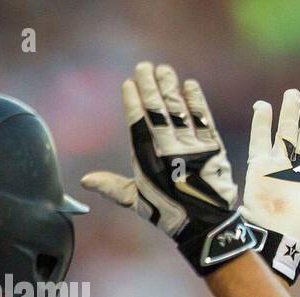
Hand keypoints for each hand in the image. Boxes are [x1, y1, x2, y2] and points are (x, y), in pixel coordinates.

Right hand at [82, 62, 253, 274]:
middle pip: (157, 111)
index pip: (137, 124)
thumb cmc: (170, 214)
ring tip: (165, 70)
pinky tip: (190, 85)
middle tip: (145, 67)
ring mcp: (192, 147)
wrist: (206, 226)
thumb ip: (113, 187)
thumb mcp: (139, 201)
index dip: (133, 103)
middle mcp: (168, 150)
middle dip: (150, 87)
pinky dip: (197, 102)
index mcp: (148, 160)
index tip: (129, 84)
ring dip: (171, 88)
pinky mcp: (213, 148)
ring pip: (179, 111)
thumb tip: (85, 181)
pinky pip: (203, 120)